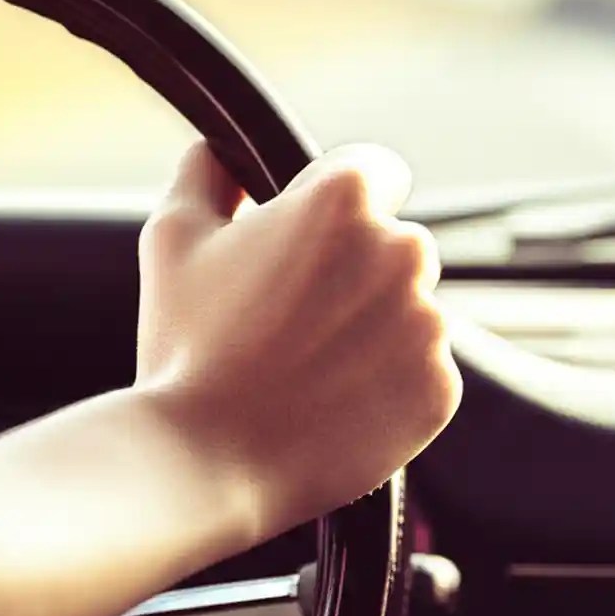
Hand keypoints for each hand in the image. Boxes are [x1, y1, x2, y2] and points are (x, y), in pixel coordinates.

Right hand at [135, 142, 460, 535]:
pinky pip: (423, 373)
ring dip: (375, 330)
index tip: (313, 238)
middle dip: (358, 270)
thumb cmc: (186, 347)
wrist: (205, 462)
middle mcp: (404, 251)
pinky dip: (389, 385)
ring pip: (412, 311)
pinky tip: (334, 402)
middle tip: (296, 316)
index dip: (338, 203)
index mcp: (346, 198)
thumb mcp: (173, 239)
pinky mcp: (440, 388)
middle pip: (396, 244)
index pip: (375, 170)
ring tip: (309, 367)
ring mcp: (430, 324)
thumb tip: (219, 153)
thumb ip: (206, 174)